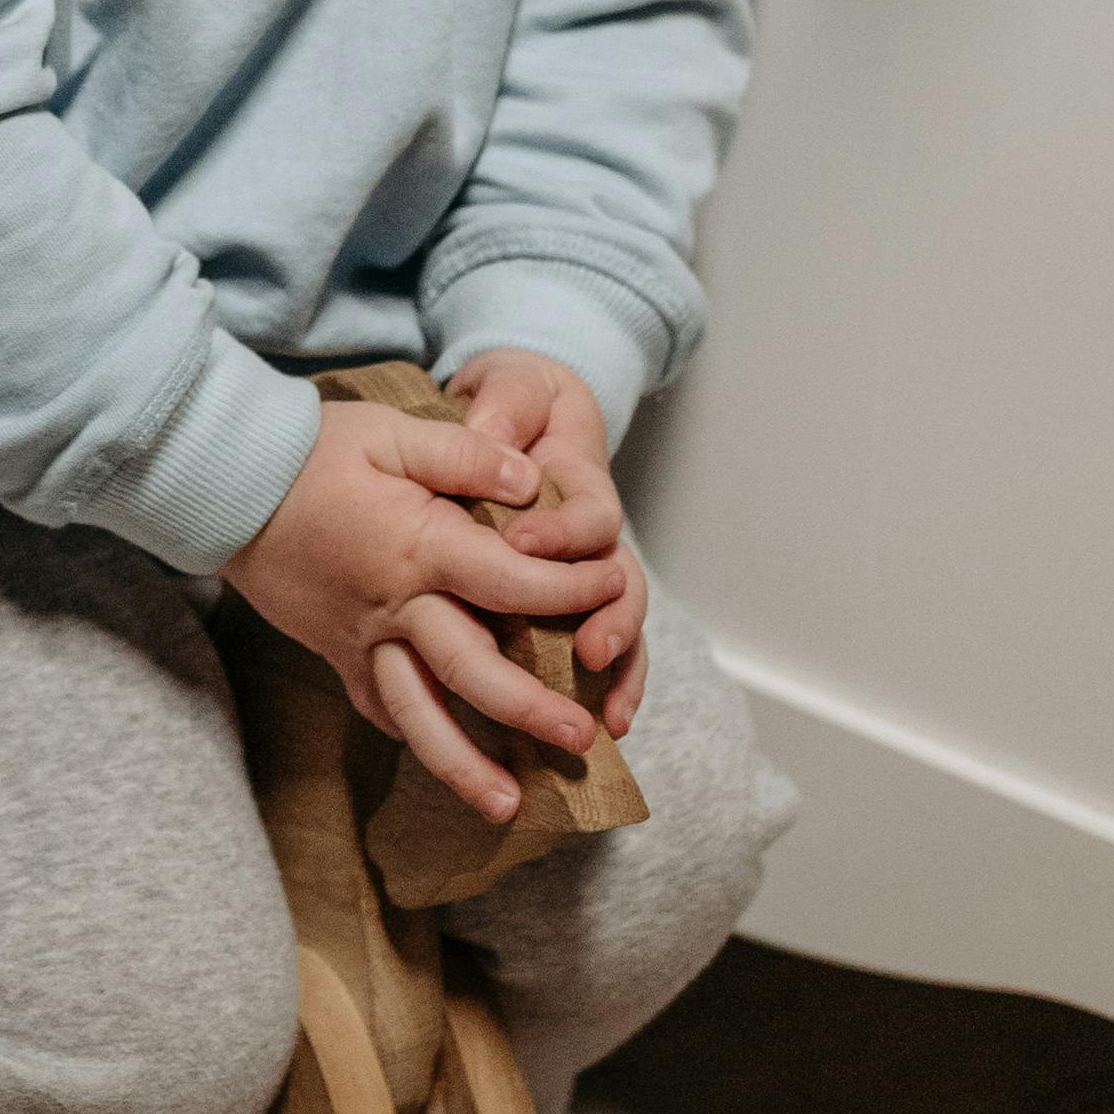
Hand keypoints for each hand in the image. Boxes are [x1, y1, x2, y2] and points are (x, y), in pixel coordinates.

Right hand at [221, 399, 638, 825]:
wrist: (225, 482)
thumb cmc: (314, 450)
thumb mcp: (394, 431)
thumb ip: (467, 456)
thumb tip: (531, 481)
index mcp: (420, 547)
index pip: (512, 582)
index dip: (569, 589)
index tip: (610, 585)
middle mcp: (394, 606)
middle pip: (472, 672)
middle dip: (530, 710)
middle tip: (581, 741)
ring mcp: (360, 637)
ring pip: (417, 713)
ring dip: (463, 764)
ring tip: (509, 807)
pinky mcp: (334, 649)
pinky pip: (376, 702)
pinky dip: (408, 731)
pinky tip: (434, 752)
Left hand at [444, 349, 649, 740]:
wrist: (519, 411)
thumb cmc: (514, 401)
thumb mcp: (510, 387)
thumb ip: (504, 409)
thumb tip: (491, 441)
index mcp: (581, 483)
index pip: (588, 514)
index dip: (562, 533)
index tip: (519, 544)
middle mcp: (592, 537)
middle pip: (622, 581)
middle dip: (610, 619)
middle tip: (589, 650)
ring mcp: (585, 574)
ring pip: (621, 625)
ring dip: (620, 672)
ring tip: (607, 716)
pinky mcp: (566, 604)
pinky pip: (602, 652)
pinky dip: (613, 690)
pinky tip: (607, 726)